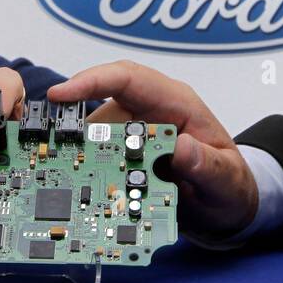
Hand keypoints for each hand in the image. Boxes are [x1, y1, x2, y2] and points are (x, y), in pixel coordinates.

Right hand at [49, 60, 258, 241]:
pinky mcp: (125, 151)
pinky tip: (81, 191)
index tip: (61, 94)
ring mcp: (134, 131)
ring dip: (79, 156)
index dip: (92, 80)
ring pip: (93, 133)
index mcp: (176, 102)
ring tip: (70, 182)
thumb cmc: (230, 183)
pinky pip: (98, 155)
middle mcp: (150, 110)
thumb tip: (182, 149)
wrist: (227, 205)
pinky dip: (86, 172)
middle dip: (73, 126)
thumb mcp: (227, 179)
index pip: (129, 77)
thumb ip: (208, 165)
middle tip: (53, 153)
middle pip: (100, 104)